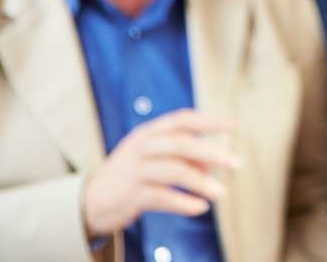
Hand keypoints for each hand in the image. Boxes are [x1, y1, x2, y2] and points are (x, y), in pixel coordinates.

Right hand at [80, 109, 238, 238]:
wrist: (90, 199)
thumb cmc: (131, 173)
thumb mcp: (153, 156)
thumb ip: (182, 155)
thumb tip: (214, 163)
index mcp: (149, 132)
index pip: (182, 119)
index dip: (209, 120)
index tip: (233, 125)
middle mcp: (142, 147)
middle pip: (181, 144)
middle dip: (211, 152)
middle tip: (236, 162)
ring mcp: (135, 171)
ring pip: (174, 171)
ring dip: (201, 182)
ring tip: (221, 193)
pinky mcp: (131, 195)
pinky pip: (162, 198)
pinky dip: (184, 203)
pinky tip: (200, 207)